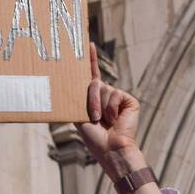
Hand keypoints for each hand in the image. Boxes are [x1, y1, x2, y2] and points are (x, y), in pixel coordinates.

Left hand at [75, 42, 139, 164]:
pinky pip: (115, 94)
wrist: (110, 148)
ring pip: (104, 88)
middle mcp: (106, 96)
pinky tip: (116, 119)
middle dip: (91, 100)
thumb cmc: (93, 137)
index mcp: (94, 99)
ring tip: (105, 121)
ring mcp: (118, 97)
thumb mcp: (79, 116)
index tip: (88, 44)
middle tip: (94, 118)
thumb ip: (77, 99)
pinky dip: (112, 107)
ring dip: (100, 106)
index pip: (91, 75)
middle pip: (94, 83)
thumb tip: (65, 85)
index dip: (91, 60)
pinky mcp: (129, 100)